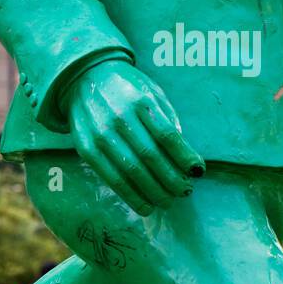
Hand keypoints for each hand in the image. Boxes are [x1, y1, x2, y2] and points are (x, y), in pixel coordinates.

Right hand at [66, 59, 204, 215]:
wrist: (84, 78)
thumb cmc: (126, 88)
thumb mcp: (151, 93)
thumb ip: (168, 120)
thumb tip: (185, 157)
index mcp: (140, 101)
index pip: (167, 135)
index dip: (184, 156)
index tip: (198, 171)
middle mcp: (119, 117)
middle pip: (151, 157)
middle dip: (172, 179)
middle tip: (185, 191)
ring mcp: (100, 134)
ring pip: (132, 172)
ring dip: (155, 192)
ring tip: (169, 201)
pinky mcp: (86, 149)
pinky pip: (112, 179)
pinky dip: (132, 196)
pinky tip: (146, 205)